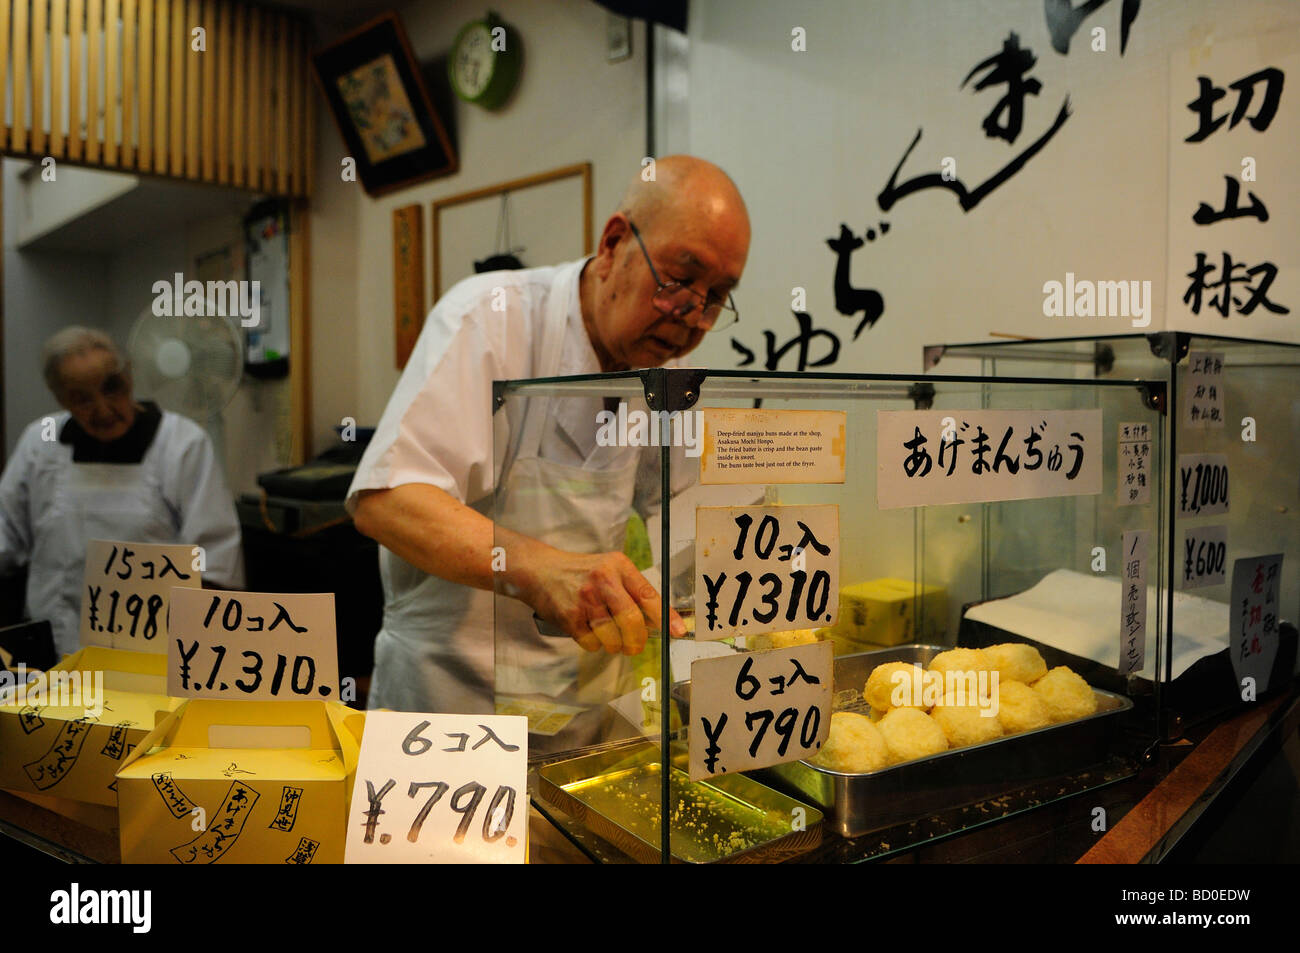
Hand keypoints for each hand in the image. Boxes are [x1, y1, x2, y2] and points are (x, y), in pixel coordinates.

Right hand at [520, 549, 685, 654]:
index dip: (666, 616)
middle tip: (635, 646)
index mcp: (618, 566)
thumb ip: (632, 590)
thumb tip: (657, 621)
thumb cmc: (580, 573)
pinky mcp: (570, 617)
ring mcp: (585, 599)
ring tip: (610, 637)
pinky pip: (592, 643)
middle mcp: (603, 581)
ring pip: (612, 637)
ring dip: (615, 645)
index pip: (648, 595)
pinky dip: (596, 645)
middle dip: (637, 640)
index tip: (678, 631)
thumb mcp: (609, 569)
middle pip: (632, 620)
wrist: (540, 571)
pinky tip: (590, 632)